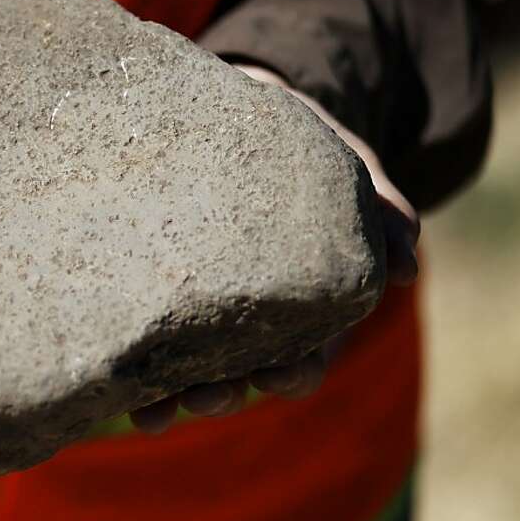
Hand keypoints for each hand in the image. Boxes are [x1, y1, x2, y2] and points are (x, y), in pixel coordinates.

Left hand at [128, 64, 419, 433]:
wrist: (225, 111)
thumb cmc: (293, 146)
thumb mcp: (342, 166)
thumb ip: (378, 209)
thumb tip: (407, 264)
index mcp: (296, 302)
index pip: (305, 357)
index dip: (295, 372)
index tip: (281, 371)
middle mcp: (241, 320)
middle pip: (237, 377)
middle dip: (225, 394)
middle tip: (210, 393)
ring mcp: (190, 315)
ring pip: (182, 373)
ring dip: (171, 397)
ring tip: (153, 409)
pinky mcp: (142, 294)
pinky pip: (133, 342)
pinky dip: (127, 372)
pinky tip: (112, 382)